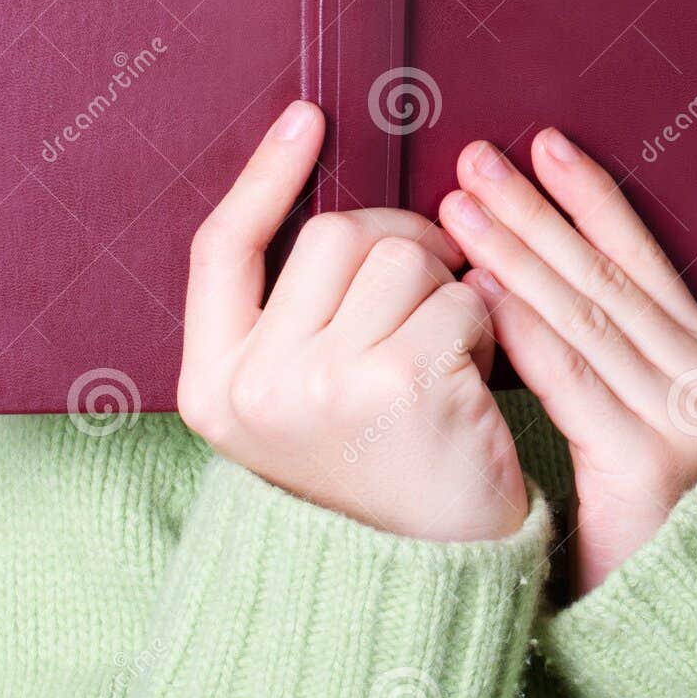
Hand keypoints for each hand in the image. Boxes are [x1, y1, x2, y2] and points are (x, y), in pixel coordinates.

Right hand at [177, 100, 527, 541]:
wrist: (429, 581)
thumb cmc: (374, 472)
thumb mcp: (297, 402)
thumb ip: (296, 312)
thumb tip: (346, 198)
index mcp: (212, 385)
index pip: (222, 248)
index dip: (265, 176)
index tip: (309, 116)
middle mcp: (255, 384)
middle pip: (335, 235)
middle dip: (400, 244)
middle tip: (432, 290)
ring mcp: (322, 384)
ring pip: (403, 256)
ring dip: (446, 288)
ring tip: (449, 350)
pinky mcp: (402, 384)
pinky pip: (460, 297)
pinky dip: (484, 324)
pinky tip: (478, 376)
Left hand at [440, 129, 696, 595]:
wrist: (673, 619)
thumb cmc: (636, 513)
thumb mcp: (632, 412)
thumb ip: (602, 345)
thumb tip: (523, 262)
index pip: (639, 257)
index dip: (588, 196)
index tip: (541, 144)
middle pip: (604, 274)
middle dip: (535, 209)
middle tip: (475, 159)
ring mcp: (684, 417)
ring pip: (583, 313)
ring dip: (515, 252)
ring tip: (460, 206)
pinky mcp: (648, 461)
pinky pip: (571, 376)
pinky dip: (522, 326)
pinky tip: (478, 289)